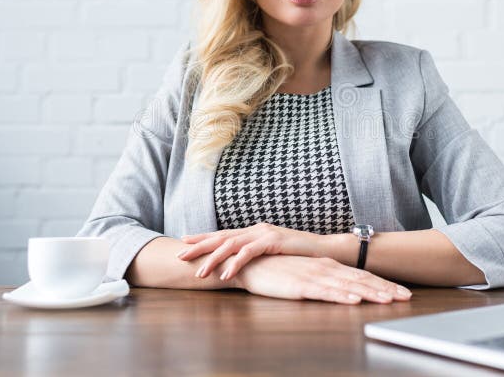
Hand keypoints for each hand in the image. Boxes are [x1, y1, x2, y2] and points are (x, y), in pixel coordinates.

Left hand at [178, 223, 318, 280]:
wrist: (324, 250)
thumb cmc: (299, 255)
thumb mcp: (273, 253)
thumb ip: (257, 254)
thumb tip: (239, 263)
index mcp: (253, 231)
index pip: (223, 234)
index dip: (203, 238)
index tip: (184, 243)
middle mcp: (255, 229)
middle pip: (221, 237)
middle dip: (199, 247)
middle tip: (179, 256)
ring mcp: (263, 234)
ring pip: (231, 245)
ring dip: (213, 259)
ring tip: (199, 273)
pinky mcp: (273, 241)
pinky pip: (248, 253)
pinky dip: (235, 263)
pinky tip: (224, 273)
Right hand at [235, 255, 411, 304]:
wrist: (250, 264)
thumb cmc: (278, 270)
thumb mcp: (306, 273)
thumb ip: (326, 279)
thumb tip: (346, 288)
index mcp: (328, 266)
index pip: (362, 275)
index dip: (384, 284)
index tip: (403, 292)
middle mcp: (325, 269)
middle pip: (361, 280)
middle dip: (386, 289)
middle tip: (407, 296)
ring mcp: (313, 277)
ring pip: (347, 287)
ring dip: (369, 293)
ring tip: (388, 300)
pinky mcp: (299, 287)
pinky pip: (324, 293)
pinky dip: (341, 296)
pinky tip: (354, 300)